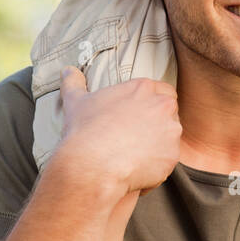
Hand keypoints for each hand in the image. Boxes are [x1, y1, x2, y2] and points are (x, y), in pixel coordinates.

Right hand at [57, 68, 181, 197]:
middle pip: (170, 111)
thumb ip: (74, 83)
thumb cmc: (84, 132)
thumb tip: (67, 71)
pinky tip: (136, 169)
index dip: (154, 103)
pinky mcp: (172, 156)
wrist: (91, 166)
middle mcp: (162, 106)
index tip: (141, 115)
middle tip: (138, 135)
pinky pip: (168, 160)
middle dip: (158, 122)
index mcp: (143, 89)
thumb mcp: (76, 102)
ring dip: (159, 143)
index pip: (163, 90)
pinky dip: (156, 165)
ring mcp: (170, 131)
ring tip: (135, 154)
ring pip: (171, 136)